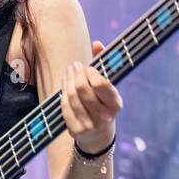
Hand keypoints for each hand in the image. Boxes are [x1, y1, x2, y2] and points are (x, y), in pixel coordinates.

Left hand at [60, 39, 122, 153]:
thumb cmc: (103, 102)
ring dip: (67, 80)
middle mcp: (104, 117)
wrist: (98, 135)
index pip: (100, 84)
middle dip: (76, 74)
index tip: (87, 67)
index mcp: (115, 104)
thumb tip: (97, 44)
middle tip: (74, 65)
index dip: (90, 72)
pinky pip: (64, 107)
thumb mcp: (108, 86)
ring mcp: (89, 125)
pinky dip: (63, 94)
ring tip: (68, 71)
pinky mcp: (76, 131)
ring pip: (71, 97)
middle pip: (82, 89)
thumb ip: (104, 63)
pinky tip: (64, 85)